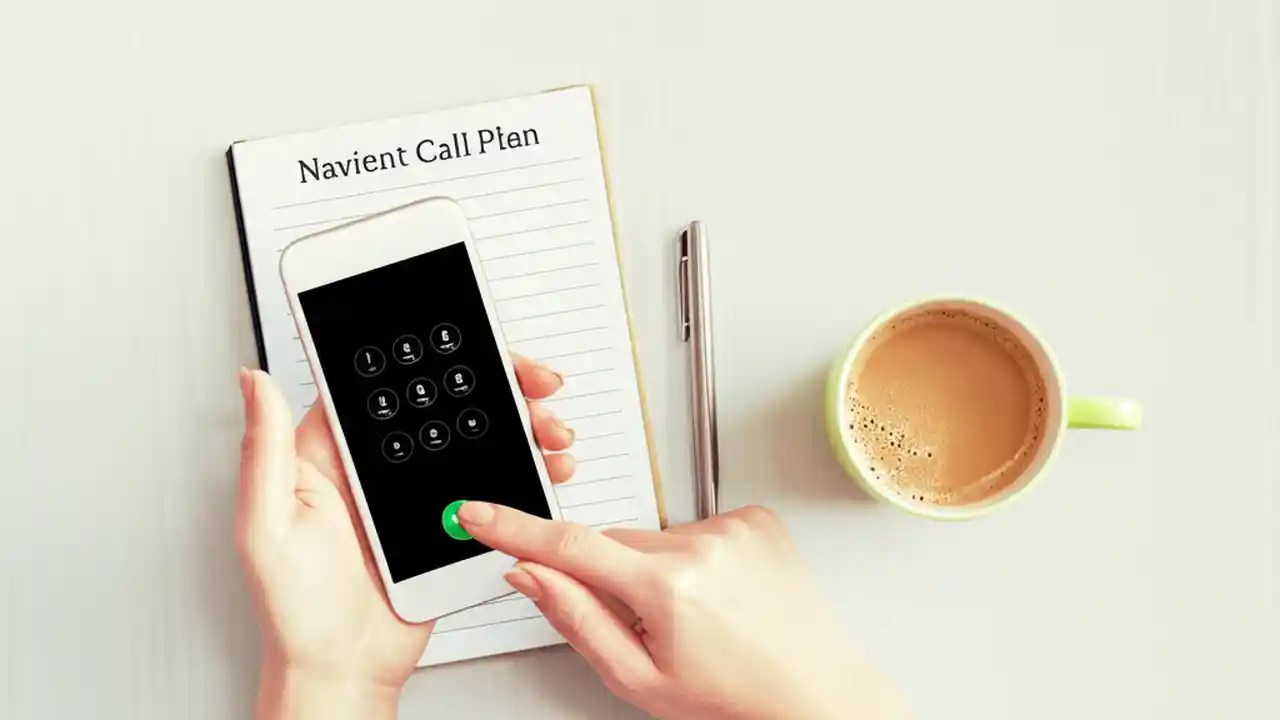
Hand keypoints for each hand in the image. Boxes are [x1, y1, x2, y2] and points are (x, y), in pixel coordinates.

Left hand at [235, 356, 575, 718]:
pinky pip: (494, 484)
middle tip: (532, 384)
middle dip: (498, 383)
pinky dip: (527, 471)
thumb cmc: (295, 609)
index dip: (433, 352)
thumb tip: (253, 381)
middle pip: (446, 399)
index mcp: (333, 451)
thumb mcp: (266, 524)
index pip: (388, 381)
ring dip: (522, 423)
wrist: (342, 670)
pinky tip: (545, 467)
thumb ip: (264, 450)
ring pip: (479, 436)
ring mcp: (421, 493)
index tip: (471, 344)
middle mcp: (380, 465)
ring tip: (548, 431)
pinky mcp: (452, 522)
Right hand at [457, 503, 907, 719]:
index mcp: (666, 587)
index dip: (514, 529)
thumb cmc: (731, 696)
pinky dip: (698, 555)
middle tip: (649, 622)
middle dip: (614, 576)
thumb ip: (576, 619)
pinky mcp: (755, 518)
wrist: (812, 691)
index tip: (477, 512)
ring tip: (699, 612)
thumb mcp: (638, 678)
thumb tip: (530, 575)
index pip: (568, 546)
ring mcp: (733, 526)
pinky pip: (699, 527)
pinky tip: (721, 592)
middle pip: (614, 542)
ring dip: (660, 567)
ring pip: (657, 535)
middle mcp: (701, 544)